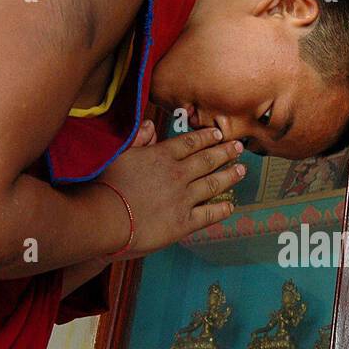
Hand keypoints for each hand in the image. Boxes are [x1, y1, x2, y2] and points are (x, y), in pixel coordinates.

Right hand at [99, 121, 244, 257]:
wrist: (107, 218)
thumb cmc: (107, 185)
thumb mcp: (120, 154)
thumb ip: (138, 139)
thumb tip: (152, 125)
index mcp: (162, 156)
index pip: (190, 142)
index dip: (207, 137)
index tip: (218, 134)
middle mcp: (178, 175)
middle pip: (208, 160)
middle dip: (225, 152)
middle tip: (238, 148)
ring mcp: (184, 199)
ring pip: (213, 184)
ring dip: (229, 176)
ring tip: (241, 170)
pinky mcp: (184, 223)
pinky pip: (209, 214)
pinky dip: (222, 209)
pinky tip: (231, 205)